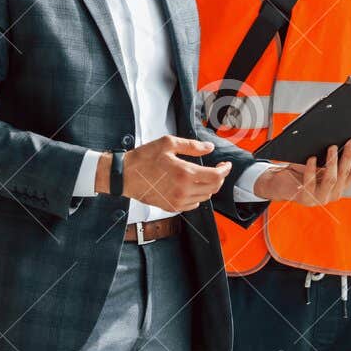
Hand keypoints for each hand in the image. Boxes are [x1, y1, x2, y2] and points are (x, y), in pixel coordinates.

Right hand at [99, 134, 229, 211]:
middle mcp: (183, 190)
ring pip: (204, 198)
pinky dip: (197, 196)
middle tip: (218, 169)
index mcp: (184, 173)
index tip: (226, 165)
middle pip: (213, 188)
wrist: (124, 176)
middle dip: (219, 178)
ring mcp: (177, 201)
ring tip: (204, 176)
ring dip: (209, 187)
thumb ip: (192, 146)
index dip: (225, 170)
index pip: (216, 176)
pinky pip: (192, 204)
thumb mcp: (168, 143)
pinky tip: (192, 186)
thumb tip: (209, 148)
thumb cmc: (143, 159)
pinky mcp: (171, 207)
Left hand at [252, 139, 350, 206]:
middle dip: (349, 156)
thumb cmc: (301, 171)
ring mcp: (321, 197)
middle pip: (345, 173)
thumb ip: (332, 158)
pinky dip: (311, 168)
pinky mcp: (306, 197)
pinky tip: (311, 158)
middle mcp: (334, 192)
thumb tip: (343, 140)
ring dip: (333, 162)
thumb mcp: (321, 164)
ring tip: (332, 148)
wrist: (281, 184)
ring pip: (331, 178)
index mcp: (341, 185)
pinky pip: (311, 181)